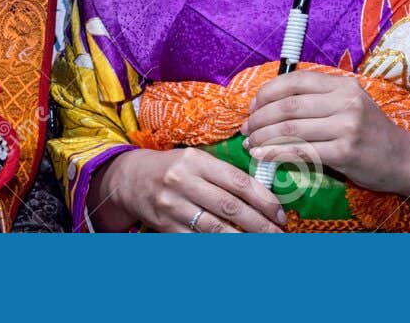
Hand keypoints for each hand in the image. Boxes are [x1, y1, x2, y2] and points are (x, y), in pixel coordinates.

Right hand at [93, 147, 286, 232]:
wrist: (129, 179)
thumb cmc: (172, 168)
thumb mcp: (195, 160)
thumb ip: (224, 173)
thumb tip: (263, 194)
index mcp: (196, 160)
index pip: (238, 181)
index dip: (263, 199)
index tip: (279, 213)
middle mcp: (183, 181)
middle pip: (230, 207)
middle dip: (259, 224)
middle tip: (278, 234)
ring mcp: (173, 206)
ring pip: (215, 229)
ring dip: (243, 240)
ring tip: (262, 245)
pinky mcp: (165, 226)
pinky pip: (197, 242)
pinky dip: (219, 248)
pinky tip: (235, 250)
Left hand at [241, 71, 409, 195]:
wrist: (403, 158)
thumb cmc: (369, 132)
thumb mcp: (349, 104)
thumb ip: (318, 99)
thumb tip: (270, 103)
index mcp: (343, 85)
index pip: (295, 81)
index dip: (268, 92)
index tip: (253, 106)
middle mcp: (346, 102)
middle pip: (289, 106)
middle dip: (260, 118)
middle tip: (246, 128)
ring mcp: (347, 127)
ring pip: (291, 130)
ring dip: (263, 137)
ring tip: (250, 144)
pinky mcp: (345, 152)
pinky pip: (301, 152)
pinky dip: (276, 154)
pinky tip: (263, 157)